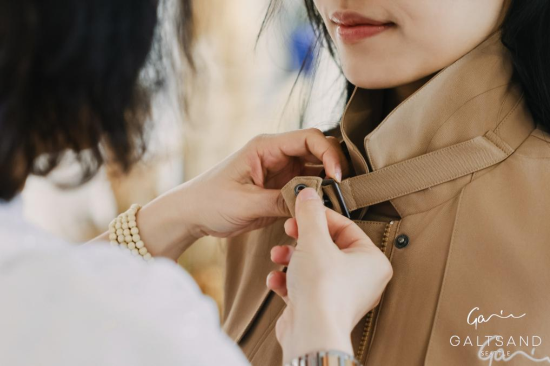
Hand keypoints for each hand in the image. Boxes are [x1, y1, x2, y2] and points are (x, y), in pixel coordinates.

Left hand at [117, 128, 348, 259]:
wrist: (192, 214)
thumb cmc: (211, 202)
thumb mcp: (246, 204)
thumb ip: (280, 201)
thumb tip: (313, 203)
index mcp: (266, 147)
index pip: (309, 137)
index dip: (329, 154)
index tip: (337, 177)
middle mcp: (277, 154)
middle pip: (318, 150)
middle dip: (334, 167)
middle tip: (343, 191)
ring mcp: (281, 171)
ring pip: (316, 170)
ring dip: (328, 183)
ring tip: (337, 203)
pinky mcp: (281, 187)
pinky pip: (307, 187)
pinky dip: (318, 196)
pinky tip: (324, 209)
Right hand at [267, 188, 392, 362]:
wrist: (310, 333)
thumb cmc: (323, 290)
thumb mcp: (313, 240)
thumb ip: (310, 214)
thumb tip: (309, 193)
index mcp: (372, 261)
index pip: (346, 227)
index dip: (320, 216)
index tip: (303, 209)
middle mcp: (361, 280)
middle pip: (327, 246)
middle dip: (301, 239)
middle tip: (289, 230)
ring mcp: (341, 296)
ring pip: (313, 266)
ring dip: (290, 259)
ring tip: (278, 256)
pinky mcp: (321, 308)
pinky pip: (304, 286)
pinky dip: (288, 281)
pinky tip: (277, 279)